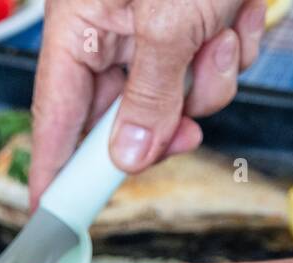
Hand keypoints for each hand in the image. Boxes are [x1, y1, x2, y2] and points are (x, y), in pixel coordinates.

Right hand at [28, 0, 266, 205]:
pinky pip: (208, 71)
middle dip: (160, 124)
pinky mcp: (193, 23)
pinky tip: (239, 15)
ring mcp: (153, 29)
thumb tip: (126, 157)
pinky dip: (232, 53)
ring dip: (208, 82)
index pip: (55, 117)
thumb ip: (147, 96)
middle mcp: (110, 30)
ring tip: (223, 36)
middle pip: (119, 117)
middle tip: (183, 130)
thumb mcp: (169, 23)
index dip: (53, 169)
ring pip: (173, 99)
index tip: (53, 212)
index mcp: (78, 26)